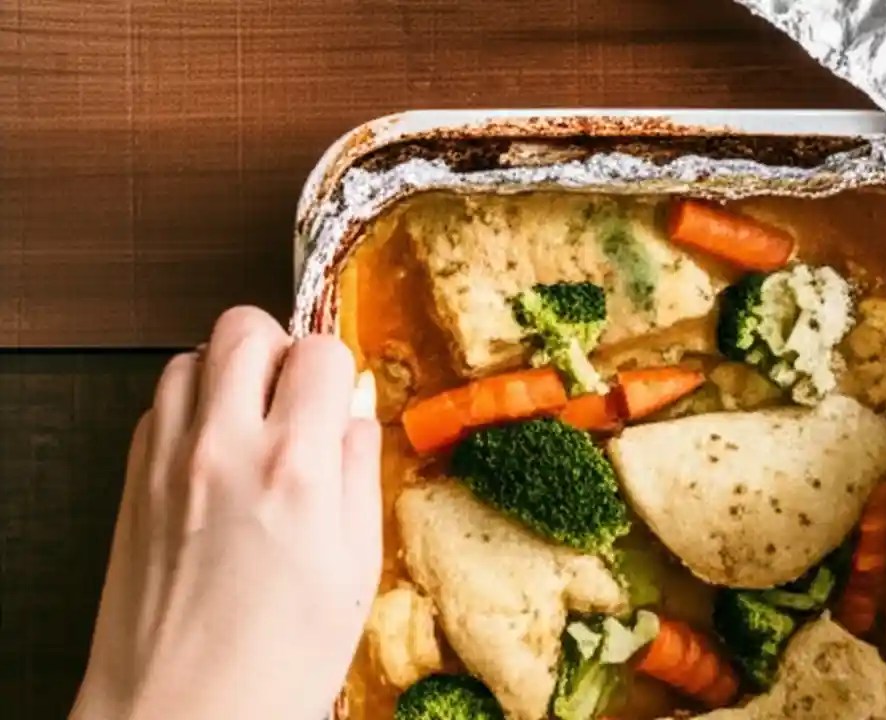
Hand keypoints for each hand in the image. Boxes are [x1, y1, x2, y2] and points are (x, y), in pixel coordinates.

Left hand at [71, 307, 380, 719]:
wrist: (182, 714)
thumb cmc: (276, 662)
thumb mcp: (355, 570)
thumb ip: (359, 478)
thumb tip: (357, 423)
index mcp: (297, 469)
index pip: (319, 352)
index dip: (338, 370)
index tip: (342, 398)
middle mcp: (225, 448)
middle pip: (245, 328)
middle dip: (280, 347)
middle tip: (296, 393)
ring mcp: (167, 460)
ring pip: (192, 355)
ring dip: (228, 371)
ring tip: (252, 418)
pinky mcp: (131, 481)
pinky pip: (158, 403)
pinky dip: (189, 406)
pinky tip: (215, 451)